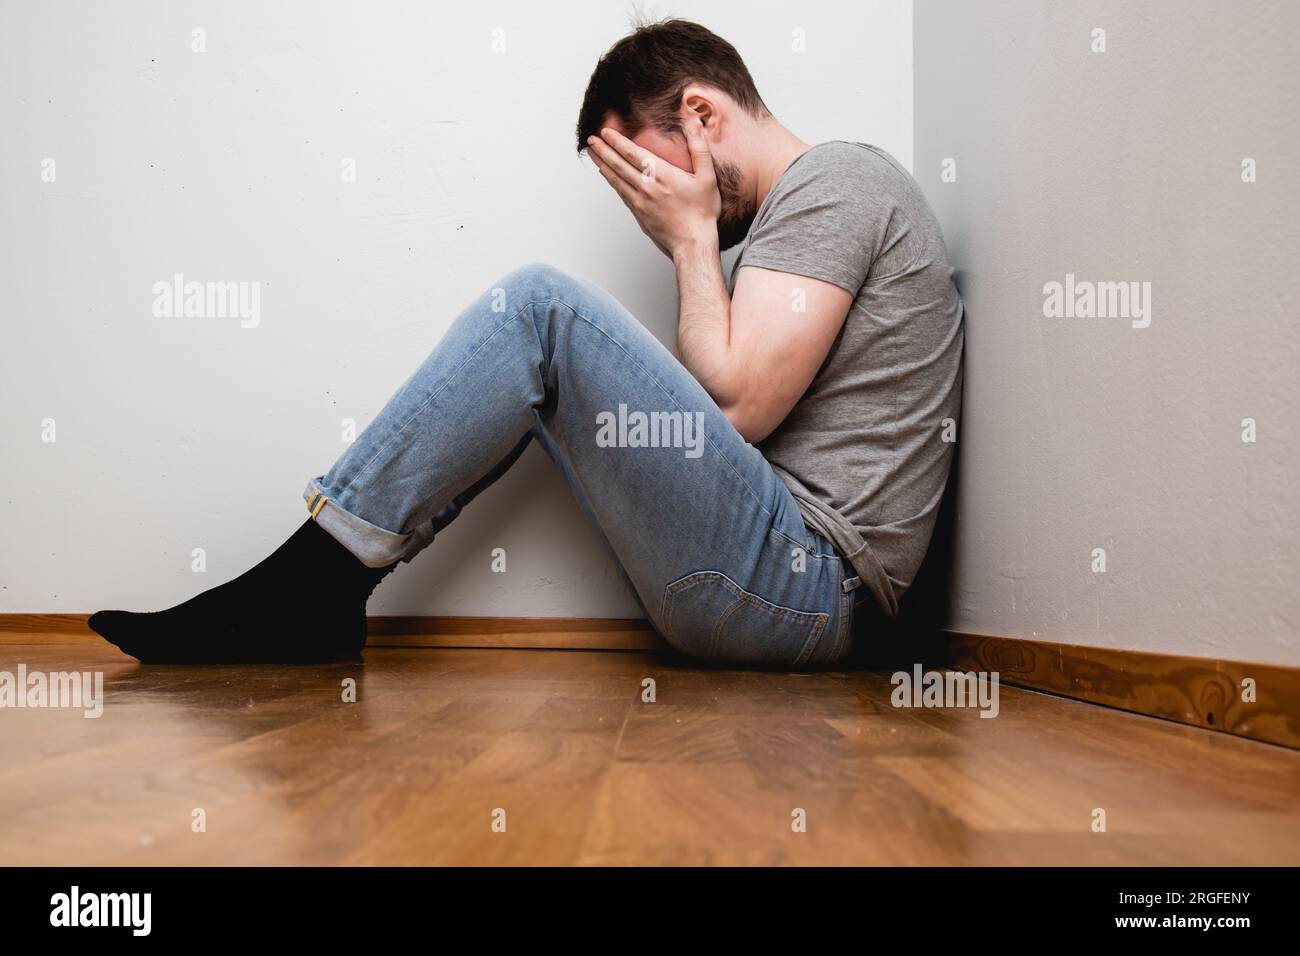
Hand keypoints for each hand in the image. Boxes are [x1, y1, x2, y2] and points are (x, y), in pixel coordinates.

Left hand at [587, 121, 720, 258]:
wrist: (692, 244)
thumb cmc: (702, 213)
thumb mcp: (707, 177)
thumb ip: (700, 148)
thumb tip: (694, 123)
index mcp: (662, 175)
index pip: (633, 153)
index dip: (617, 141)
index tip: (606, 132)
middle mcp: (646, 187)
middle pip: (619, 165)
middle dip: (603, 150)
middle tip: (591, 140)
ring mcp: (640, 202)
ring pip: (616, 179)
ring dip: (603, 165)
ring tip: (593, 154)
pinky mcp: (638, 214)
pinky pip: (621, 194)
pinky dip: (612, 182)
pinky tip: (607, 176)